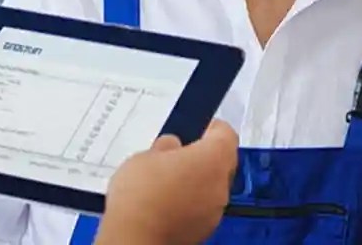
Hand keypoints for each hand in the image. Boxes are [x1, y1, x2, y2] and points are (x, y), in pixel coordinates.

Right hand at [96, 120, 237, 244]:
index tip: (198, 128)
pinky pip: (202, 208)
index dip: (212, 129)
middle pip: (221, 163)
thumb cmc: (141, 194)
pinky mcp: (204, 229)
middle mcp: (221, 185)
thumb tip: (172, 147)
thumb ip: (166, 147)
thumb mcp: (146, 155)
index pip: (226, 134)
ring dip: (196, 182)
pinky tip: (165, 203)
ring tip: (166, 181)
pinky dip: (189, 204)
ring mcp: (215, 211)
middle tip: (177, 154)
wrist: (134, 236)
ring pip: (211, 187)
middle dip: (202, 157)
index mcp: (213, 159)